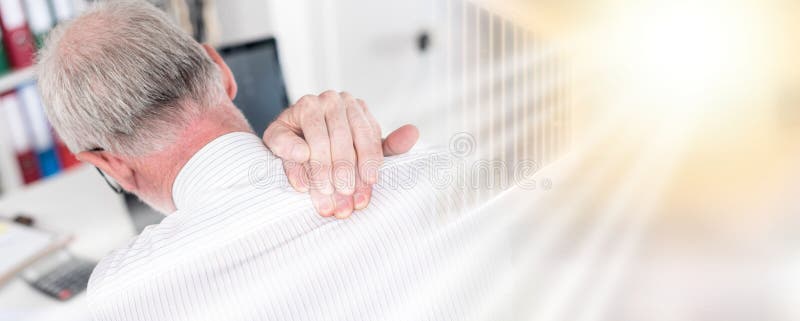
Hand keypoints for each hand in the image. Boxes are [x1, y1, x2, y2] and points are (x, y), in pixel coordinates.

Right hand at [263, 90, 418, 217]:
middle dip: (344, 173)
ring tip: (326, 197)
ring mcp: (303, 108)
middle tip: (345, 199)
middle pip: (341, 138)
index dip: (368, 160)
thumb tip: (413, 132)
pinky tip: (302, 185)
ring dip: (321, 172)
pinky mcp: (278, 124)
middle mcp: (331, 101)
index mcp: (354, 106)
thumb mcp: (365, 150)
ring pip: (316, 140)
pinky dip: (295, 163)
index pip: (365, 133)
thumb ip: (388, 146)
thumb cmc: (338, 151)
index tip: (369, 184)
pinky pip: (286, 143)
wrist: (298, 148)